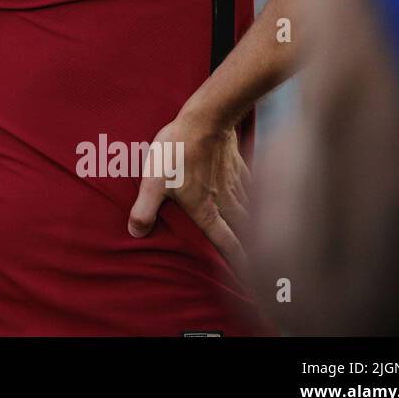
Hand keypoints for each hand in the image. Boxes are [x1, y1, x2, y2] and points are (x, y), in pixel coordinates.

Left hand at [128, 105, 250, 275]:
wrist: (206, 118)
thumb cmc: (177, 150)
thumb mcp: (153, 181)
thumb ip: (144, 209)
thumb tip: (136, 233)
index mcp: (206, 210)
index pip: (225, 244)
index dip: (237, 263)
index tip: (250, 279)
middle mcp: (226, 202)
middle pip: (243, 232)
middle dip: (253, 250)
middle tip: (262, 265)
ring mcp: (236, 184)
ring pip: (250, 212)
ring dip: (255, 228)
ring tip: (260, 239)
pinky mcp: (239, 167)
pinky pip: (252, 190)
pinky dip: (256, 201)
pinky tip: (255, 201)